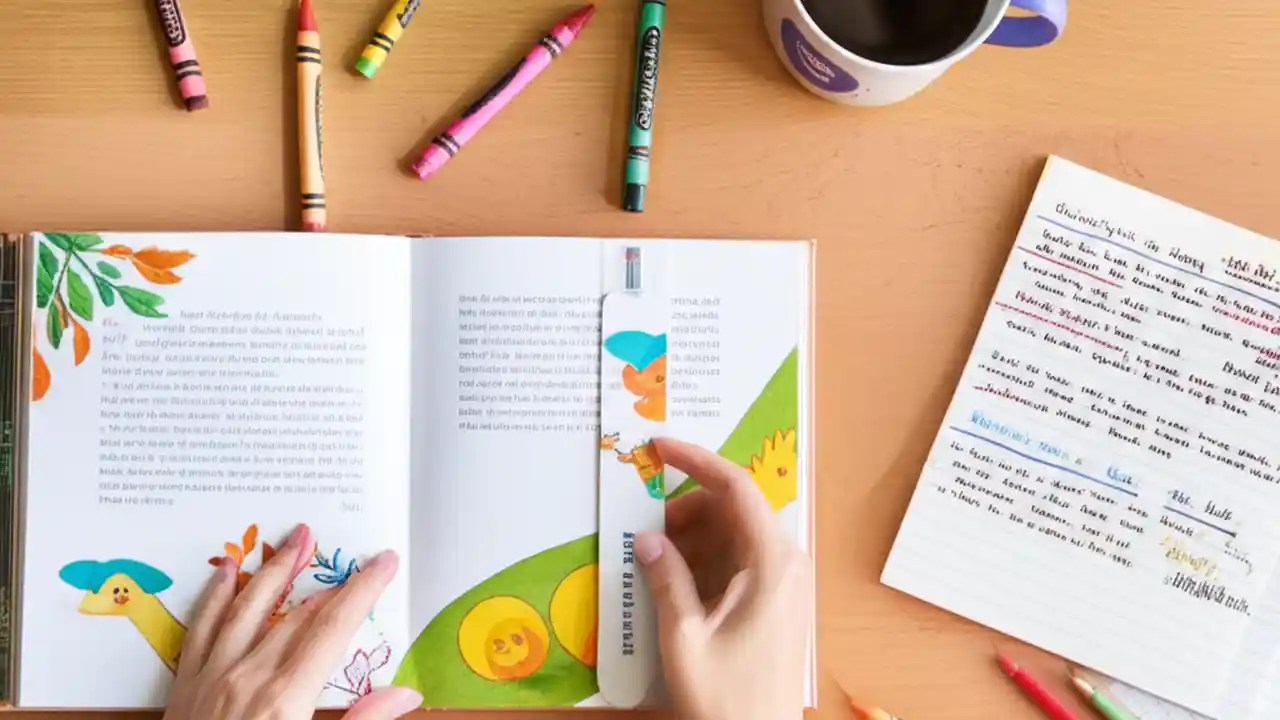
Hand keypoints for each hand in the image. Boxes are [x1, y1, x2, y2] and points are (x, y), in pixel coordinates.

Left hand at [163, 524, 420, 719]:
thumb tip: (405, 695)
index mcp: (284, 699)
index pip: (334, 628)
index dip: (362, 590)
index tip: (383, 563)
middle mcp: (246, 678)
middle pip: (296, 613)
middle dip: (327, 578)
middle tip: (350, 553)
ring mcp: (210, 679)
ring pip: (246, 608)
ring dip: (273, 570)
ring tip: (293, 538)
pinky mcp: (184, 689)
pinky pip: (200, 628)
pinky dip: (214, 596)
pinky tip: (224, 573)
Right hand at [636, 438, 810, 719]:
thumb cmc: (727, 698)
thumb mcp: (684, 636)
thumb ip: (666, 579)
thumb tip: (648, 538)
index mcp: (773, 562)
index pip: (736, 487)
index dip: (696, 459)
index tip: (660, 446)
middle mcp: (786, 563)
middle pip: (732, 509)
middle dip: (685, 512)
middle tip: (645, 531)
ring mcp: (784, 582)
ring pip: (732, 535)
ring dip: (692, 540)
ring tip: (655, 564)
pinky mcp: (776, 601)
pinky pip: (737, 562)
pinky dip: (703, 563)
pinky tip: (673, 584)